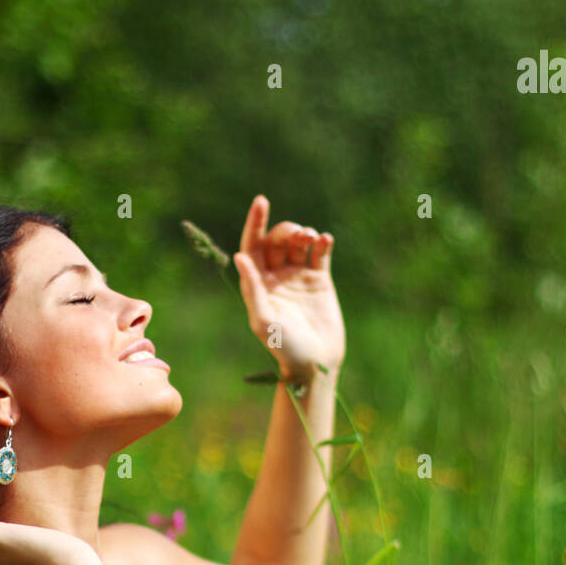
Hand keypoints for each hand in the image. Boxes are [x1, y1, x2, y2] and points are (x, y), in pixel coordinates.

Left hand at [233, 195, 344, 380]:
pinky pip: (320, 253)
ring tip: (312, 239)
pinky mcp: (319, 280)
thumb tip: (240, 257)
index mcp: (258, 284)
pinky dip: (322, 242)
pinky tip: (325, 240)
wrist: (314, 363)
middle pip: (277, 240)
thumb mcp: (264, 320)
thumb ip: (253, 289)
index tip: (261, 201)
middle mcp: (276, 277)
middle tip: (299, 235)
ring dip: (304, 234)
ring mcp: (298, 277)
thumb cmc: (284, 347)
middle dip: (286, 231)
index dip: (256, 222)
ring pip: (298, 243)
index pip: (253, 245)